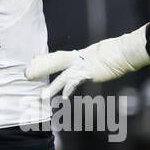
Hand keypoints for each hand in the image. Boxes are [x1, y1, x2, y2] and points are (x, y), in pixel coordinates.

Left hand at [25, 27, 149, 100]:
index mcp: (78, 55)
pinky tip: (63, 98)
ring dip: (51, 87)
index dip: (44, 58)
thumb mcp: (100, 56)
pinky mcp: (88, 72)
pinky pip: (75, 82)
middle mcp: (77, 58)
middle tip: (26, 74)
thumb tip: (92, 64)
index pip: (58, 55)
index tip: (32, 60)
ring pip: (62, 76)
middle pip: (54, 61)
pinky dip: (69, 90)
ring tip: (41, 97)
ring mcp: (82, 65)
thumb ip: (91, 60)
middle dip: (40, 68)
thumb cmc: (115, 54)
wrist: (124, 51)